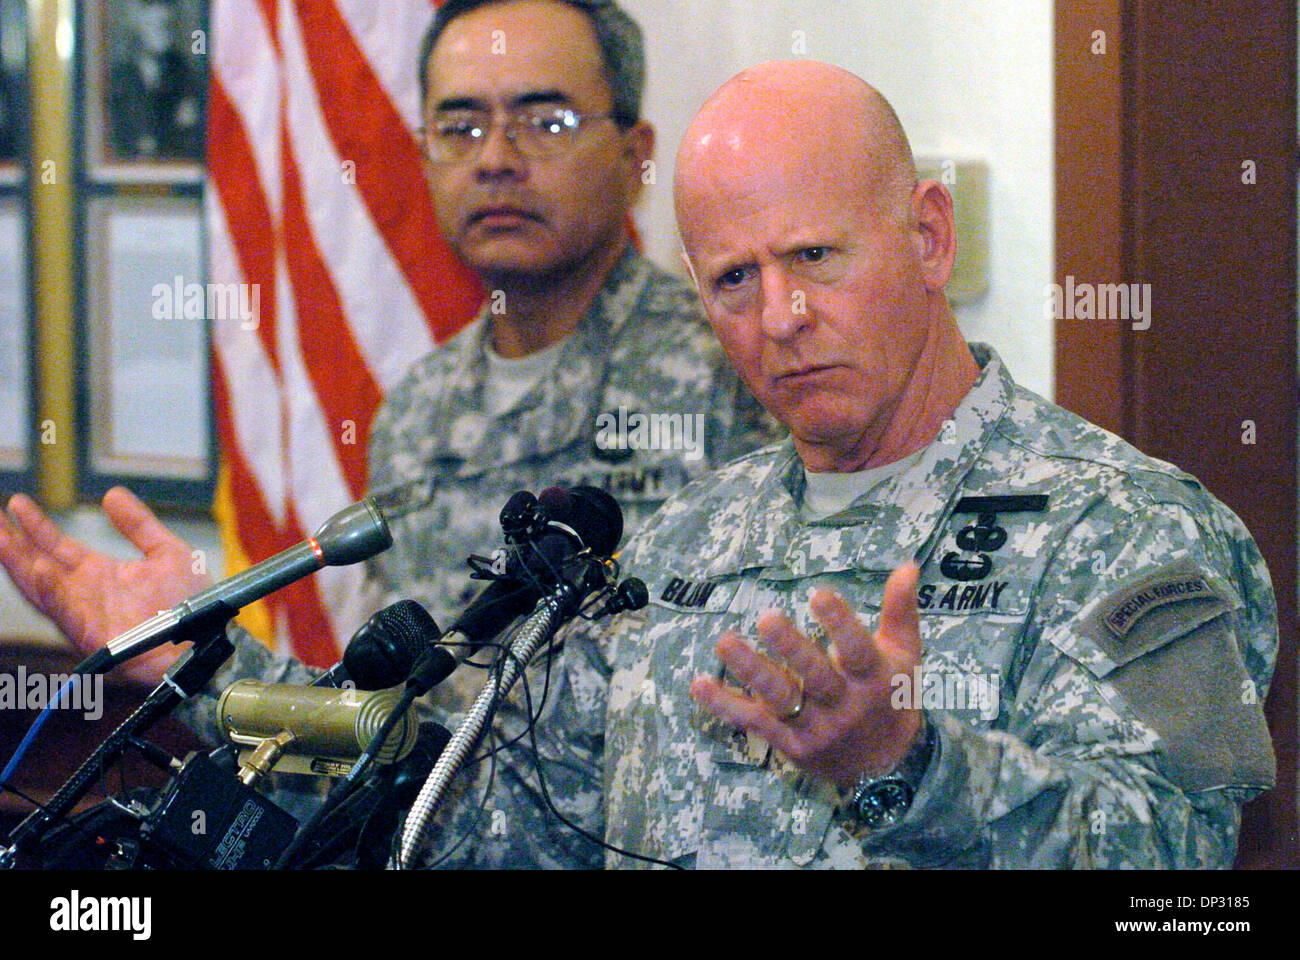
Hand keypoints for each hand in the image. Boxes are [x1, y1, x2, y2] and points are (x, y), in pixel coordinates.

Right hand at [0, 487, 211, 685]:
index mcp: (101, 574)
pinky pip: (66, 613)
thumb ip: (139, 525)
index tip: (16, 503)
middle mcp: (86, 593)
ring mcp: (85, 614)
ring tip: (1, 540)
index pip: (58, 547)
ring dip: (18, 566)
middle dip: (12, 544)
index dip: (36, 526)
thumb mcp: (167, 552)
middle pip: (38, 565)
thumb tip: (112, 494)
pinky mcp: (93, 635)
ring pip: (41, 589)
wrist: (206, 638)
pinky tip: (39, 571)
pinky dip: (52, 592)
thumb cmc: (190, 603)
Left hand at [689, 562, 922, 789]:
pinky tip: (699, 684)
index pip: (857, 649)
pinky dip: (725, 705)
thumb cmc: (890, 694)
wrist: (886, 766)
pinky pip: (754, 722)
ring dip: (751, 670)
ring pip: (780, 698)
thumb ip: (900, 609)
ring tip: (724, 641)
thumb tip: (908, 565)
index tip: (819, 594)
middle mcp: (844, 704)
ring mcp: (815, 726)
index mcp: (873, 677)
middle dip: (791, 648)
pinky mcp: (789, 743)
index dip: (839, 623)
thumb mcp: (904, 653)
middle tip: (767, 618)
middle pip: (815, 675)